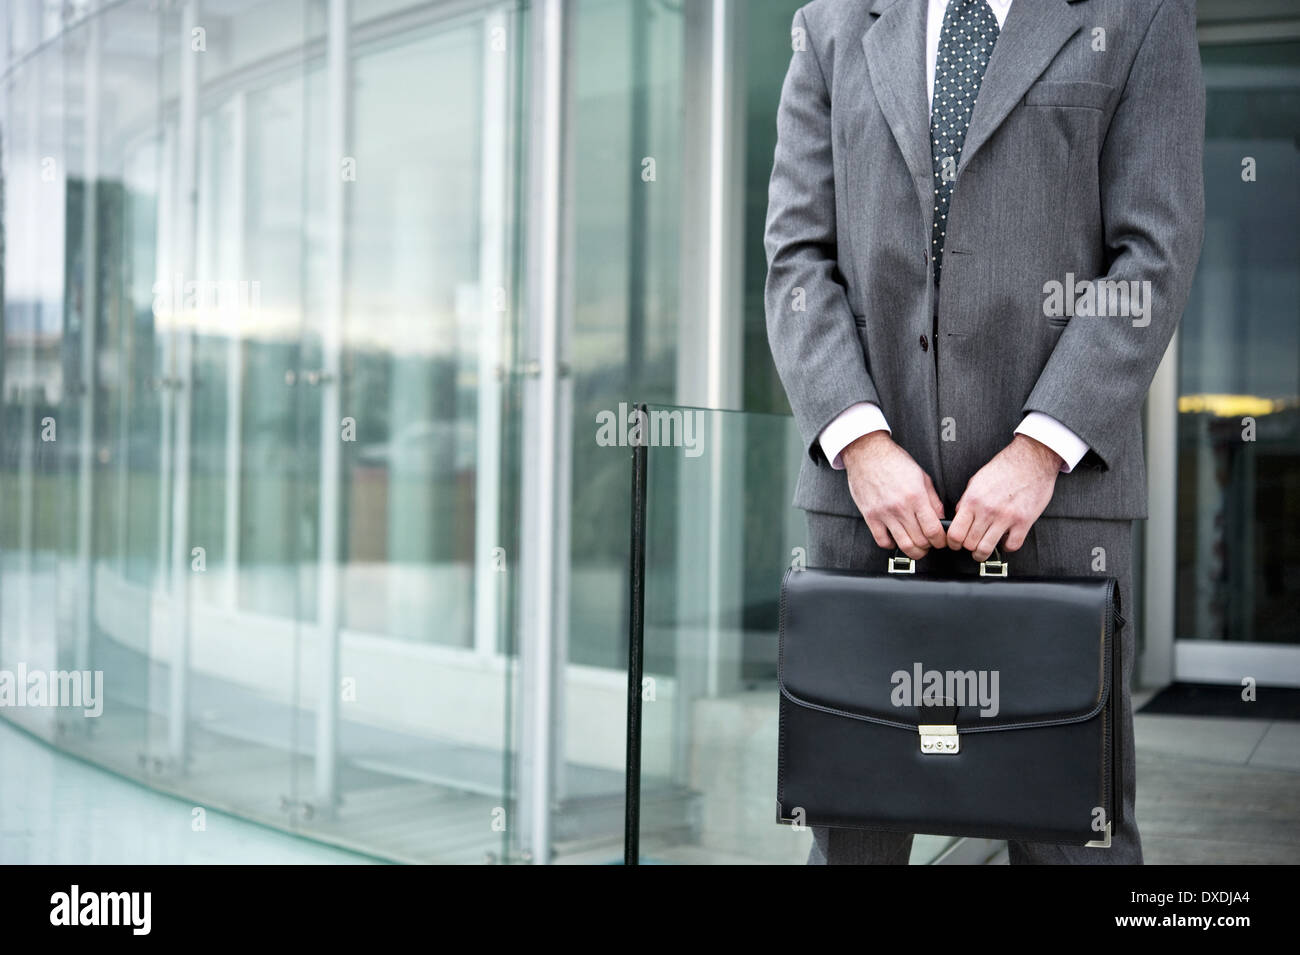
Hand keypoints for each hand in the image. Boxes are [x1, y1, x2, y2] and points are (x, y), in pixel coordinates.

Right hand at [842, 431, 945, 559]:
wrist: (867, 453)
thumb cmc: (893, 461)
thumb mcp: (921, 476)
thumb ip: (933, 499)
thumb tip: (941, 518)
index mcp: (916, 496)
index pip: (933, 529)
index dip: (941, 540)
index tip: (941, 540)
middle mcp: (900, 507)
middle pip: (920, 540)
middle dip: (929, 546)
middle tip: (930, 543)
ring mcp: (884, 513)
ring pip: (903, 544)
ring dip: (913, 551)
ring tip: (916, 546)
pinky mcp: (870, 516)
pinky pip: (882, 541)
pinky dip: (891, 545)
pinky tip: (895, 539)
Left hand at [946, 434, 1062, 560]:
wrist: (1032, 460)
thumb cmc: (1005, 467)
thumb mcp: (977, 480)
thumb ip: (967, 500)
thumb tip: (958, 516)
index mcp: (973, 500)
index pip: (955, 533)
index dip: (952, 542)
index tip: (955, 544)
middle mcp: (988, 510)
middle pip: (969, 543)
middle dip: (967, 547)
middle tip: (970, 545)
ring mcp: (1006, 517)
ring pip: (986, 549)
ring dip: (982, 553)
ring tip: (983, 550)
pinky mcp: (1024, 521)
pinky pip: (1012, 546)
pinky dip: (1007, 547)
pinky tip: (1005, 541)